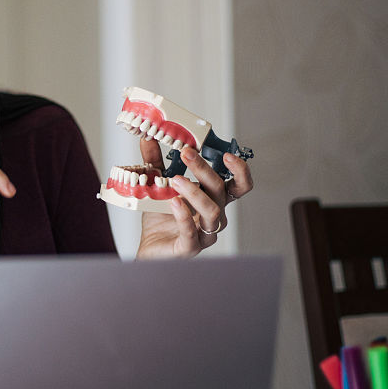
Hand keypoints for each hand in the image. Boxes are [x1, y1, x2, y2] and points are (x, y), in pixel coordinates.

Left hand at [135, 137, 253, 258]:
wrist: (149, 249)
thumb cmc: (160, 221)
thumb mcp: (157, 185)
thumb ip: (154, 162)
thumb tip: (148, 138)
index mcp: (212, 200)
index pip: (238, 186)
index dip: (240, 171)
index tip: (226, 155)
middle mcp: (214, 216)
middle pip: (221, 190)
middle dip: (205, 169)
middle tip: (187, 153)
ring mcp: (204, 234)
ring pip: (213, 211)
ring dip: (195, 192)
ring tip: (176, 180)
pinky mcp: (190, 248)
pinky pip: (192, 233)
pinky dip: (184, 216)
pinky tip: (174, 202)